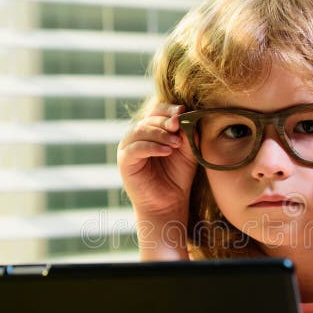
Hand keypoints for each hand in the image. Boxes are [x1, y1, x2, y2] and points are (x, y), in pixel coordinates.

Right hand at [117, 103, 197, 220]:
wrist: (169, 202)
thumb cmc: (178, 176)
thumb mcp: (187, 151)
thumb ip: (186, 134)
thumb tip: (183, 117)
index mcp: (151, 130)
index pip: (156, 111)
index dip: (168, 109)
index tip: (182, 111)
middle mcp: (137, 136)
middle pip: (149, 120)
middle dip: (166, 121)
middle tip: (179, 126)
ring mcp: (129, 147)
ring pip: (141, 131)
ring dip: (160, 134)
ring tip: (176, 143)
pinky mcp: (124, 161)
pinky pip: (136, 148)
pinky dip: (152, 147)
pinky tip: (167, 151)